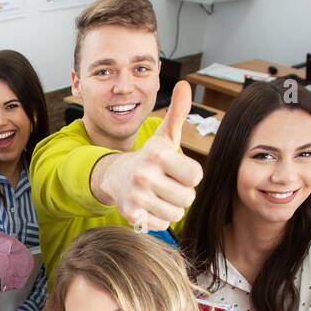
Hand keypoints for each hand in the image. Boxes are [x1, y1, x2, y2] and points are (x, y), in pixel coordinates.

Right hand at [93, 80, 202, 230]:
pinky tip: (151, 206)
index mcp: (157, 155)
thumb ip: (177, 113)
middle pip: (187, 198)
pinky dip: (159, 218)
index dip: (190, 175)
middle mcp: (145, 176)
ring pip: (176, 213)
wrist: (115, 176)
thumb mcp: (163, 136)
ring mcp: (137, 197)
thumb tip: (184, 85)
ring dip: (172, 207)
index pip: (195, 176)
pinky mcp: (132, 215)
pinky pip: (162, 224)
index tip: (179, 170)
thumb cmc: (149, 157)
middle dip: (182, 193)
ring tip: (161, 195)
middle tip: (170, 185)